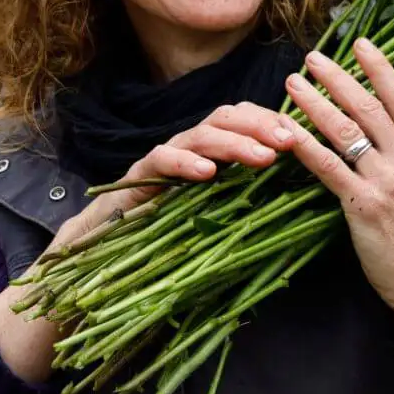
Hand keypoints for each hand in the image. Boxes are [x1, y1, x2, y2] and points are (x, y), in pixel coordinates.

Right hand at [0, 108, 306, 382]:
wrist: (91, 275)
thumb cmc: (157, 257)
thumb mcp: (210, 234)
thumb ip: (241, 219)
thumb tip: (296, 223)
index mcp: (207, 162)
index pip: (241, 125)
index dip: (270, 125)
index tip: (302, 139)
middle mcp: (182, 156)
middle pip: (224, 118)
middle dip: (260, 124)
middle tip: (290, 141)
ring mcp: (156, 165)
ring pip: (196, 134)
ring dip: (233, 142)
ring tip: (263, 156)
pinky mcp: (131, 183)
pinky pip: (157, 163)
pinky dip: (183, 163)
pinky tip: (207, 173)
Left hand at [224, 38, 393, 339]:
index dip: (381, 69)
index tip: (361, 44)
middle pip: (369, 107)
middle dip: (339, 78)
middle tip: (313, 58)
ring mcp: (386, 182)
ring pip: (345, 131)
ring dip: (315, 103)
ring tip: (292, 83)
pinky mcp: (362, 205)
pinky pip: (328, 167)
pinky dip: (304, 145)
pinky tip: (285, 130)